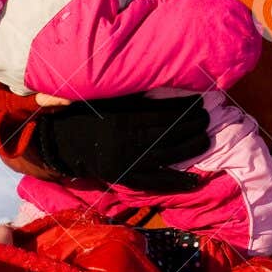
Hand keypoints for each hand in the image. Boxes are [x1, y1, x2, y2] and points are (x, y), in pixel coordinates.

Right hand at [35, 92, 210, 193]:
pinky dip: (176, 181)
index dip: (184, 109)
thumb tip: (167, 88)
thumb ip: (136, 97)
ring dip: (189, 149)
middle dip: (192, 127)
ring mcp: (128, 163)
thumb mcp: (109, 99)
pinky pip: (155, 183)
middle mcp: (128, 143)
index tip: (200, 102)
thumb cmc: (88, 114)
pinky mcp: (126, 178)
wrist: (63, 142)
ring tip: (206, 139)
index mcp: (123, 120)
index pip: (162, 115)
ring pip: (166, 158)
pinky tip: (194, 180)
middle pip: (169, 135)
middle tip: (208, 119)